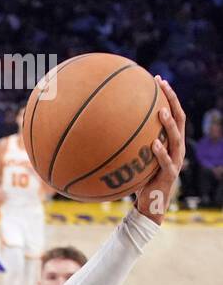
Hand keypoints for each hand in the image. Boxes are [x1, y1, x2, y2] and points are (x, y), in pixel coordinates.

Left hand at [135, 77, 184, 222]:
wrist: (149, 205)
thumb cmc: (140, 180)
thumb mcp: (135, 158)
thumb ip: (128, 144)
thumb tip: (104, 130)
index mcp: (171, 141)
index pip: (174, 113)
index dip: (169, 96)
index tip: (159, 79)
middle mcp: (177, 147)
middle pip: (179, 119)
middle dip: (172, 101)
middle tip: (163, 86)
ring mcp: (175, 161)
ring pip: (176, 139)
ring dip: (169, 125)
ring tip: (161, 112)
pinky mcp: (169, 175)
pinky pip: (166, 162)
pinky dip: (160, 153)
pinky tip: (153, 145)